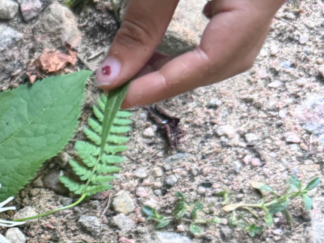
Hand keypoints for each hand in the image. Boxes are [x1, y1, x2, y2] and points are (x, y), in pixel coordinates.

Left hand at [96, 0, 285, 108]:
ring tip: (134, 72)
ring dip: (178, 67)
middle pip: (222, 62)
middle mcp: (268, 2)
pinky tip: (161, 51)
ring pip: (226, 51)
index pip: (211, 60)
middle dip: (170, 81)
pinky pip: (224, 32)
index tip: (118, 96)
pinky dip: (191, 49)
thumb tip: (112, 76)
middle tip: (121, 89)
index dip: (162, 84)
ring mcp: (260, 0)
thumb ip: (142, 23)